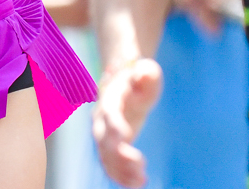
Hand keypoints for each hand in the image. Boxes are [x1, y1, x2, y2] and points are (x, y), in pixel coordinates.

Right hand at [93, 58, 162, 188]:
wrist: (127, 83)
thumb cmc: (139, 77)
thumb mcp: (147, 70)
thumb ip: (146, 72)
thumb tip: (143, 73)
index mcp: (110, 99)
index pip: (109, 114)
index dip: (115, 126)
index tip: (126, 138)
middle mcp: (102, 119)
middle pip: (104, 140)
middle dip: (118, 156)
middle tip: (141, 165)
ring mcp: (103, 135)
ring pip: (105, 157)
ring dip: (121, 171)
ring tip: (142, 180)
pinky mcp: (109, 147)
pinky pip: (110, 165)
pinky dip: (121, 177)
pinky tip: (138, 183)